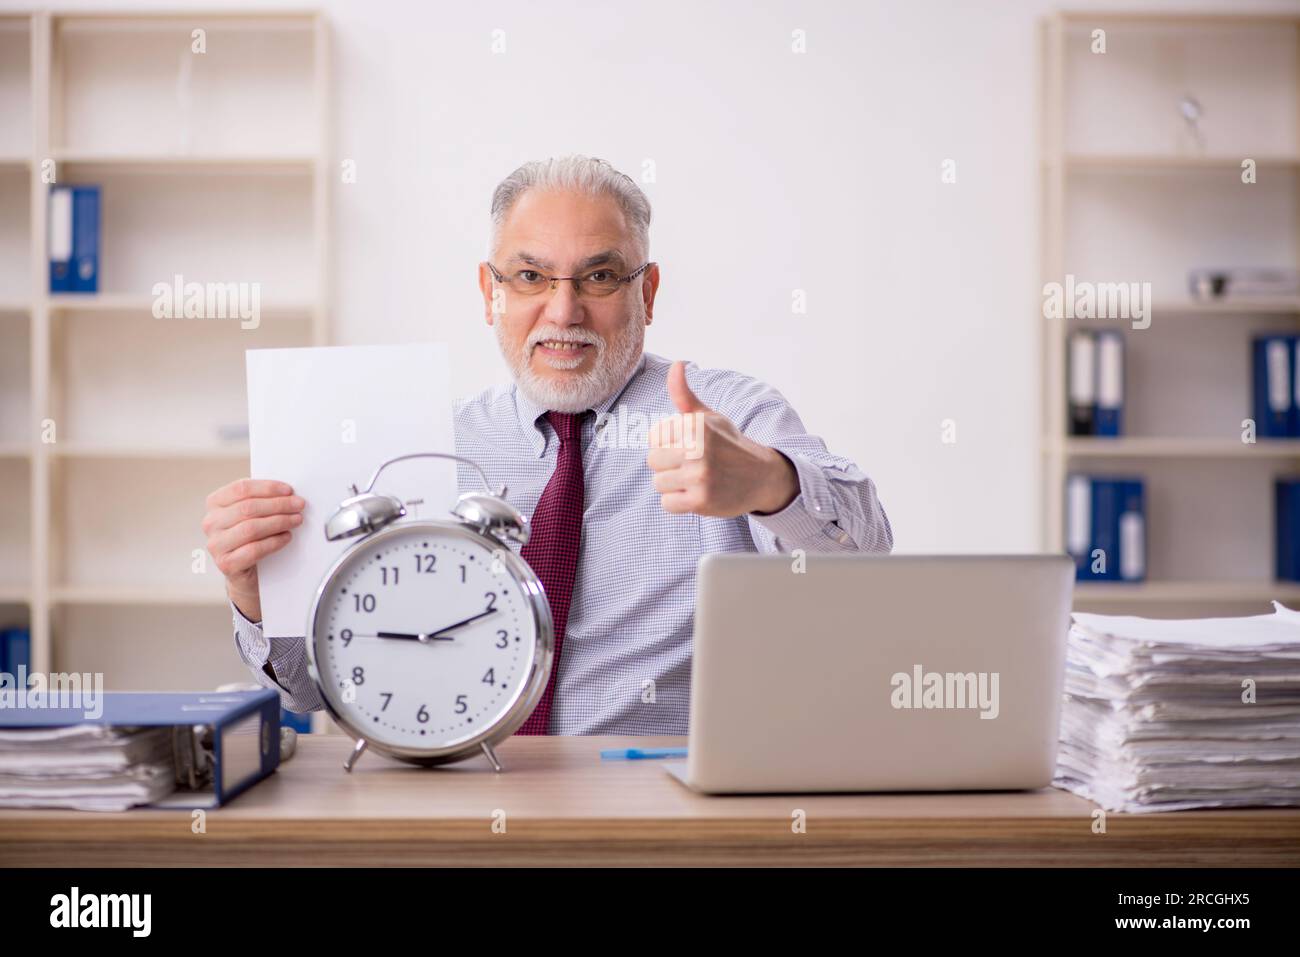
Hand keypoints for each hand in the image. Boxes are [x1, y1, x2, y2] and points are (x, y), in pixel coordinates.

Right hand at [202, 478, 304, 621]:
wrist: (244, 571)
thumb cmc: (251, 536)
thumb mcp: (251, 514)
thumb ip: (261, 500)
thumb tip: (288, 493)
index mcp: (215, 503)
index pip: (241, 489)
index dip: (267, 488)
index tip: (289, 490)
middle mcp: (211, 522)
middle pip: (248, 508)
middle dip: (278, 505)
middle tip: (299, 505)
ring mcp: (216, 544)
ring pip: (251, 528)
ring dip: (279, 522)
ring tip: (296, 520)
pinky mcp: (226, 564)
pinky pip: (254, 549)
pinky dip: (274, 542)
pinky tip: (287, 537)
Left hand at [646, 361, 798, 516]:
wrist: (762, 477)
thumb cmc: (730, 445)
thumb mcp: (710, 417)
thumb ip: (685, 395)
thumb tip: (677, 364)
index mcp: (696, 426)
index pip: (653, 437)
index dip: (667, 443)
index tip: (688, 446)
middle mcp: (697, 449)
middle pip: (653, 461)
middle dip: (669, 464)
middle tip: (693, 465)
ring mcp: (699, 476)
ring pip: (659, 483)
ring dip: (674, 484)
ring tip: (696, 479)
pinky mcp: (701, 501)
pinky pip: (667, 504)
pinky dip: (679, 502)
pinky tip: (697, 494)